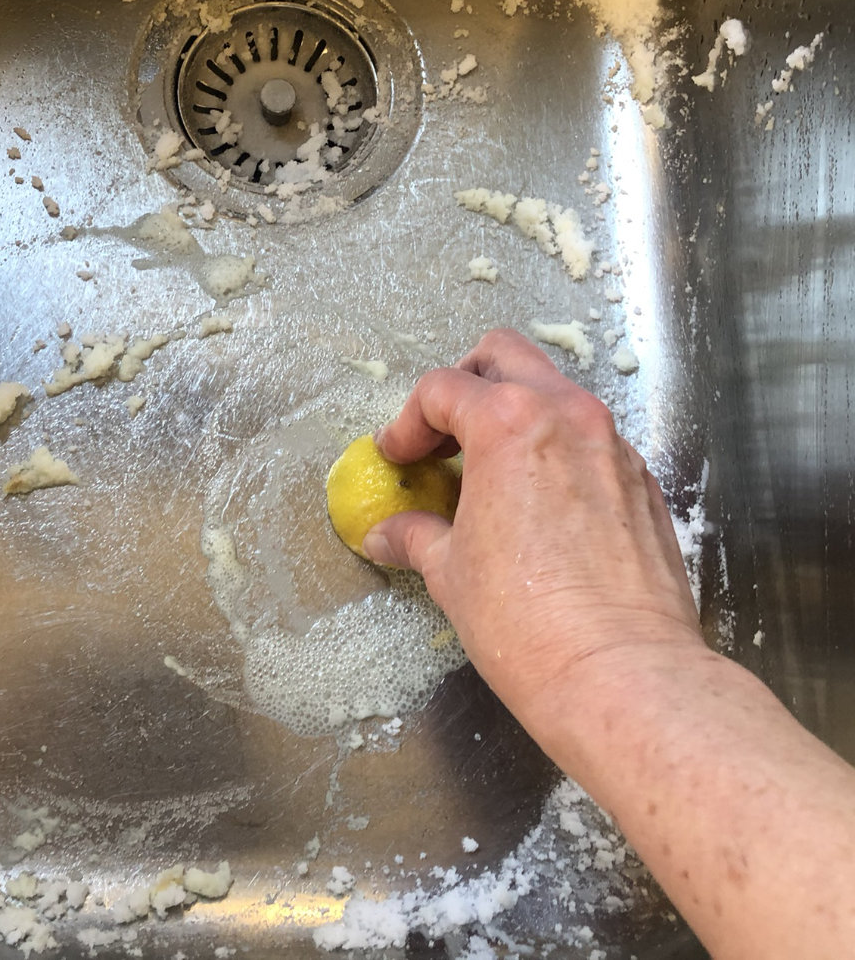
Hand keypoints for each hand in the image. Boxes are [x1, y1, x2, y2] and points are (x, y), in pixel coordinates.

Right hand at [362, 329, 705, 742]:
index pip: (443, 389)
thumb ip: (417, 536)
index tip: (398, 456)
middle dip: (464, 385)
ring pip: (555, 392)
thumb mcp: (451, 574)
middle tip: (441, 436)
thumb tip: (390, 535)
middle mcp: (568, 417)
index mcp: (510, 424)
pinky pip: (590, 439)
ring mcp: (613, 445)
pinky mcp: (642, 482)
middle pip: (505, 357)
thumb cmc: (530, 625)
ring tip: (487, 471)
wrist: (622, 676)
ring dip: (514, 414)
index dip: (407, 422)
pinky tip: (536, 503)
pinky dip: (555, 449)